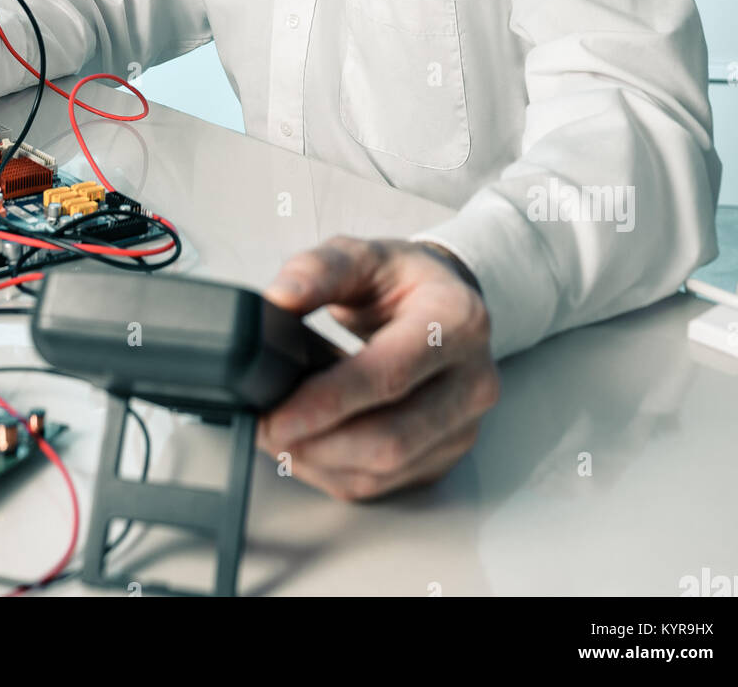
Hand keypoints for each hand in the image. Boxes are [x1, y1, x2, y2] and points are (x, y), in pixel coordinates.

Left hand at [257, 235, 499, 500]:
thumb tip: (278, 300)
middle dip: (317, 443)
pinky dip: (336, 473)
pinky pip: (386, 483)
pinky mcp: (448, 454)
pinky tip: (308, 449)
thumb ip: (319, 270)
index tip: (276, 414)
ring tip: (279, 436)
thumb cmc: (403, 281)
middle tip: (265, 428)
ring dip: (321, 463)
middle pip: (390, 438)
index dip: (327, 402)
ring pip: (386, 470)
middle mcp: (472, 379)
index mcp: (456, 320)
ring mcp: (465, 424)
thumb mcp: (363, 254)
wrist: (445, 301)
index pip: (389, 375)